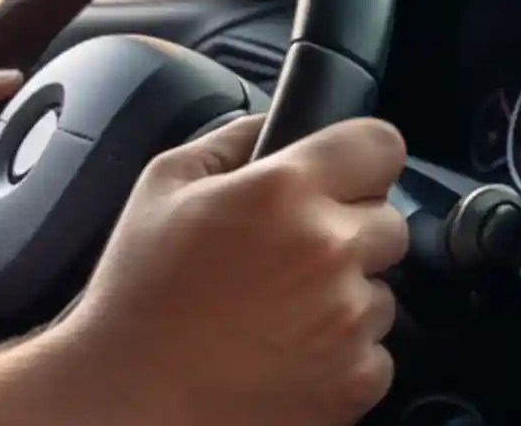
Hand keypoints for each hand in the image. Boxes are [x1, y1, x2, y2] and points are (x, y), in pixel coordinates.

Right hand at [59, 115, 408, 425]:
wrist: (131, 399)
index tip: (343, 175)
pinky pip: (375, 351)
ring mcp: (348, 320)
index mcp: (283, 190)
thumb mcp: (163, 185)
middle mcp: (328, 249)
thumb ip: (231, 138)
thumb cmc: (138, 294)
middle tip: (288, 254)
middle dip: (348, 230)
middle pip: (389, 220)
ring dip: (345, 295)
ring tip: (276, 310)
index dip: (360, 158)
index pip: (381, 145)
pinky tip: (284, 351)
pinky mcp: (356, 380)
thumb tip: (273, 122)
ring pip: (381, 290)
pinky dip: (341, 352)